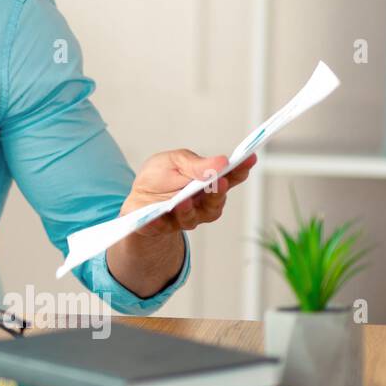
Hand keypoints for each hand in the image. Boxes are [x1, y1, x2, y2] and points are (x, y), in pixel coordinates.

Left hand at [120, 149, 256, 237]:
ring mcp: (185, 217)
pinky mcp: (164, 226)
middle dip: (218, 192)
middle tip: (219, 181)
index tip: (249, 158)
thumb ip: (195, 164)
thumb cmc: (159, 177)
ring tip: (183, 201)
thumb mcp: (174, 161)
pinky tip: (155, 217)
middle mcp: (202, 204)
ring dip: (189, 210)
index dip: (240, 170)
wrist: (136, 197)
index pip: (229, 178)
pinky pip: (162, 226)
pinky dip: (159, 222)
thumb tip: (222, 161)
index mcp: (207, 183)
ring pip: (193, 217)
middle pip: (215, 202)